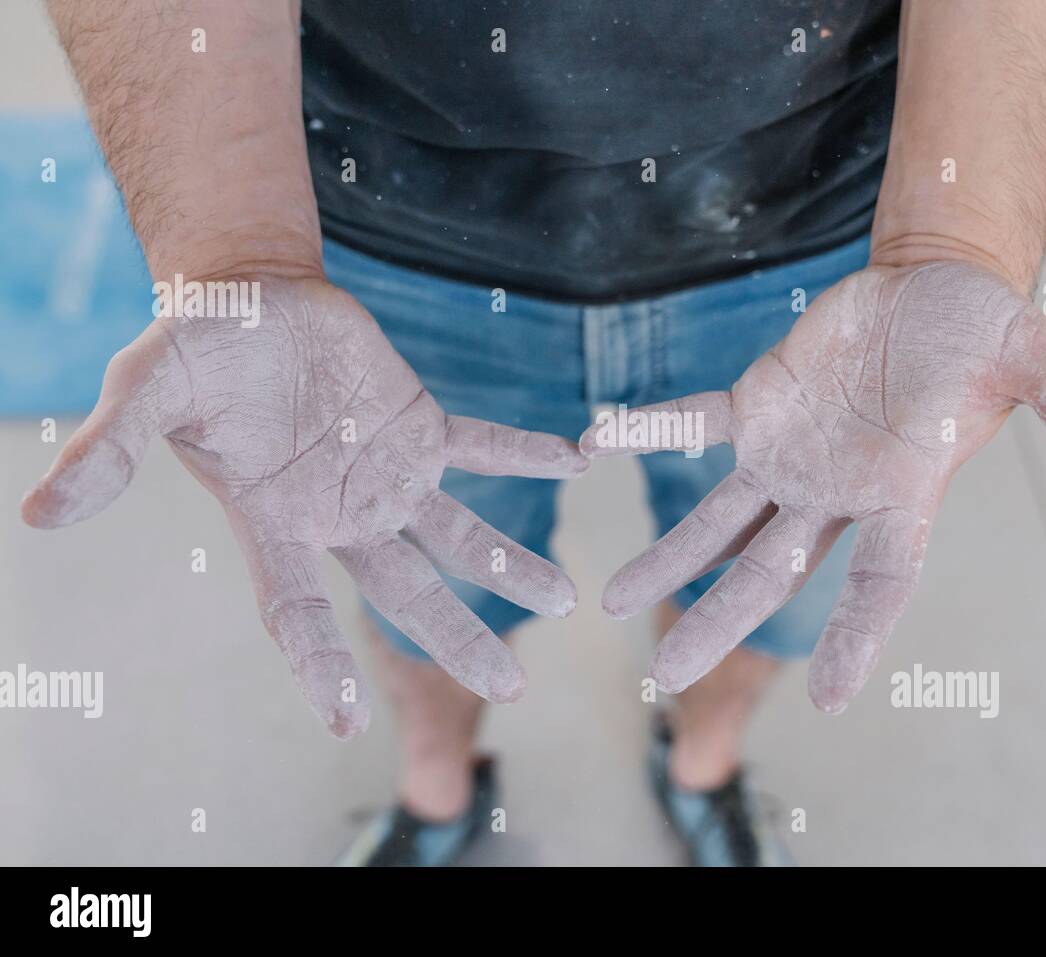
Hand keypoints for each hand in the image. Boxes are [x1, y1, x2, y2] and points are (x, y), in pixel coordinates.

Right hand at [22, 276, 587, 736]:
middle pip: (405, 593)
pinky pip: (480, 446)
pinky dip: (524, 454)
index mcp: (274, 521)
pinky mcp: (418, 426)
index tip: (345, 720)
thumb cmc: (195, 346)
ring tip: (566, 592)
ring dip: (509, 560)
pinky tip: (574, 461)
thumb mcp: (147, 388)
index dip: (315, 663)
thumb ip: (111, 450)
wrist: (249, 298)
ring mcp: (385, 474)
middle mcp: (338, 513)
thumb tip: (37, 515)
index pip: (294, 609)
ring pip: (455, 534)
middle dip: (456, 638)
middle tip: (512, 687)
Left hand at [580, 261, 1045, 712]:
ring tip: (608, 596)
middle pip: (769, 571)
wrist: (935, 288)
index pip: (880, 582)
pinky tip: (595, 443)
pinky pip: (695, 423)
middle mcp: (836, 493)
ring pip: (720, 519)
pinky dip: (650, 429)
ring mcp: (791, 454)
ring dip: (666, 553)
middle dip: (717, 619)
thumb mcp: (1039, 360)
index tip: (828, 698)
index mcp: (901, 496)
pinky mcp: (759, 404)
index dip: (857, 635)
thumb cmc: (989, 334)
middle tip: (661, 676)